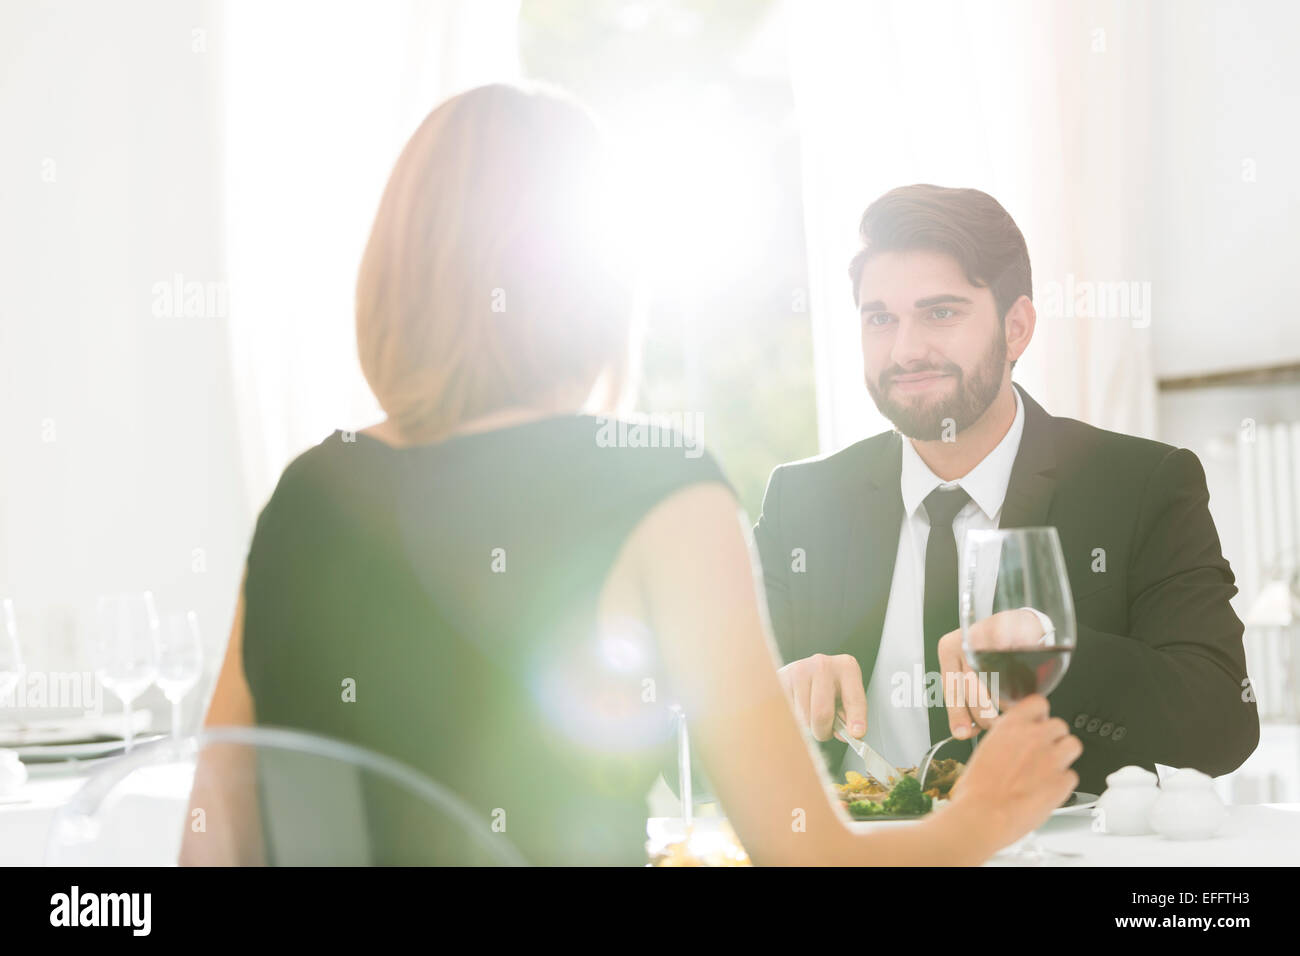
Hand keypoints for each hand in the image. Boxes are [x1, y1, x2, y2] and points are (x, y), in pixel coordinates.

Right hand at [776, 653, 865, 742]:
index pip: (854, 699)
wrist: (809, 668)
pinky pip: (788, 712)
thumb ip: (850, 715)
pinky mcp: (782, 678)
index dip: (856, 719)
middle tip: (825, 730)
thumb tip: (847, 733)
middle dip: (823, 731)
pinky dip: (795, 717)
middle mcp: (823, 665)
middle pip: (822, 714)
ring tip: (812, 713)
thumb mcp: (847, 696)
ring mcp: (800, 670)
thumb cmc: (832, 686)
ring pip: (803, 717)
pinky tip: (800, 706)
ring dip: (808, 725)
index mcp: (846, 668)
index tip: (856, 733)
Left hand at [937, 608, 1049, 737]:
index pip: (950, 688)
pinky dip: (1018, 688)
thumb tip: (961, 732)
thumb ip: (964, 700)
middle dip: (985, 715)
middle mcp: (964, 641)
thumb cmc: (991, 653)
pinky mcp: (1014, 636)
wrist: (1018, 623)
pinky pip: (1014, 671)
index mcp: (948, 649)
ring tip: (1009, 706)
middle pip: (972, 691)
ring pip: (993, 686)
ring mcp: (987, 635)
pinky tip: (1020, 693)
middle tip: (996, 724)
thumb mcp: (969, 671)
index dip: (957, 714)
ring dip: (1003, 704)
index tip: (962, 733)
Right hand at [945, 694, 1081, 850]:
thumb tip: (1013, 744)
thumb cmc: (976, 790)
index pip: (1038, 703)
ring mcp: (1052, 758)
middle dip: (1053, 737)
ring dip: (1064, 755)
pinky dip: (1063, 783)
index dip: (1040, 715)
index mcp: (1012, 725)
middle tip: (1043, 751)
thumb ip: (1006, 740)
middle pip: (1059, 725)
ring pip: (1073, 745)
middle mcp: (1034, 737)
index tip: (1038, 722)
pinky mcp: (1062, 782)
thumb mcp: (985, 750)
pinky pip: (1072, 776)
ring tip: (1051, 768)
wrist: (983, 815)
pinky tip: (1048, 790)